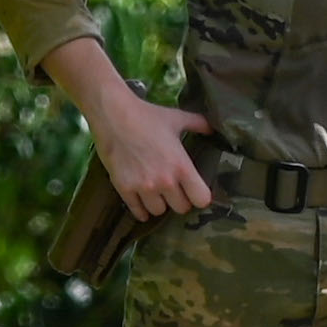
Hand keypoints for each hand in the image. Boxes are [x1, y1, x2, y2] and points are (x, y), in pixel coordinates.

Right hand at [45, 37, 212, 218]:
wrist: (113, 115)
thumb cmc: (147, 116)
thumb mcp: (177, 118)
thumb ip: (198, 124)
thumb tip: (212, 127)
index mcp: (182, 166)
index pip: (201, 199)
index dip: (200, 197)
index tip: (196, 191)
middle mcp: (165, 181)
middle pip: (181, 208)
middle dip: (180, 201)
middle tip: (175, 192)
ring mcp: (143, 186)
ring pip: (159, 211)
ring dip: (160, 204)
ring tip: (158, 195)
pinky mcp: (123, 188)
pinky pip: (136, 211)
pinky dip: (140, 210)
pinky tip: (142, 203)